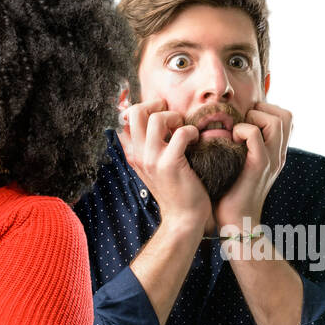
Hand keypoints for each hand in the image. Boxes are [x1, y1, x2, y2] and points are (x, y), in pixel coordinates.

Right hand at [120, 98, 212, 238]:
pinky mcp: (169, 165)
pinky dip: (192, 131)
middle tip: (173, 118)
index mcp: (134, 153)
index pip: (127, 118)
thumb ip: (150, 148)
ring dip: (175, 117)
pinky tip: (196, 140)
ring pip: (156, 118)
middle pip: (136, 112)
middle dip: (157, 106)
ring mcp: (152, 160)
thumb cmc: (176, 190)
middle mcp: (138, 155)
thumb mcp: (156, 168)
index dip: (146, 109)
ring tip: (184, 129)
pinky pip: (181, 133)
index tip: (164, 118)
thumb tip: (154, 126)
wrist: (183, 218)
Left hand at [214, 101, 291, 231]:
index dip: (267, 112)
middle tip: (243, 123)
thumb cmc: (231, 194)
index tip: (246, 122)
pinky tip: (232, 141)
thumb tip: (229, 130)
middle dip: (262, 110)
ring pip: (277, 120)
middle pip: (286, 115)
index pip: (286, 119)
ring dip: (254, 118)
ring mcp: (272, 159)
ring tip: (238, 132)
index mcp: (277, 153)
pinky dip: (242, 130)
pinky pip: (255, 135)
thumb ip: (244, 149)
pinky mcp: (259, 165)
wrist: (236, 222)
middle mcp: (278, 154)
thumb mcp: (242, 167)